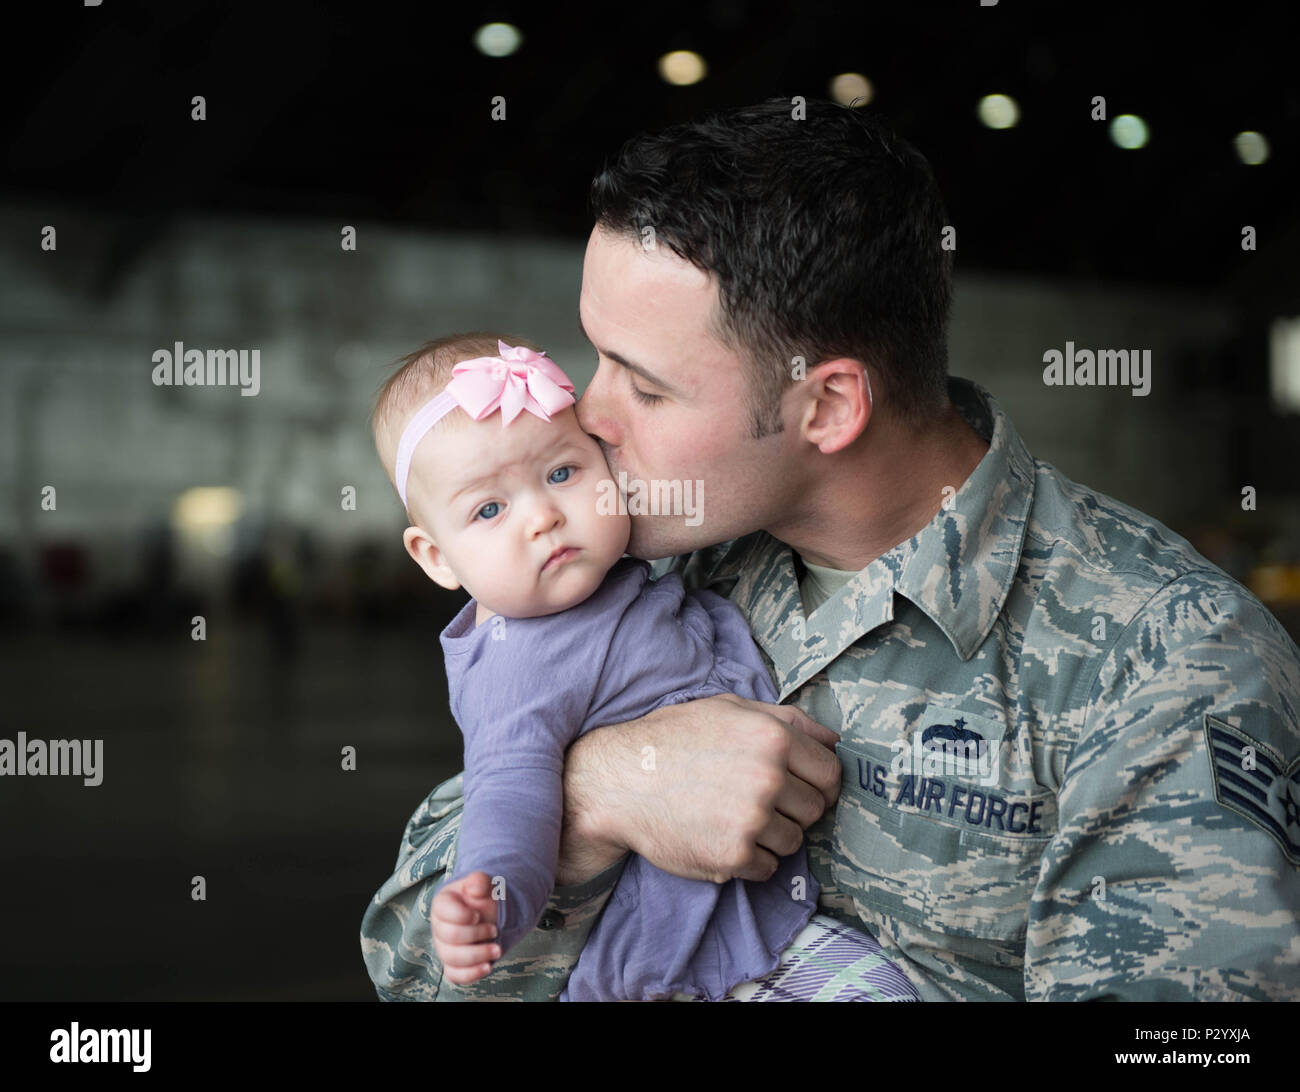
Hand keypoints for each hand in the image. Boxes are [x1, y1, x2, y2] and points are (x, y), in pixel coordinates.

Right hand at [431, 871, 501, 985]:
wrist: (489, 913)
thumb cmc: (482, 897)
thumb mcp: (483, 883)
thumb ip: (479, 881)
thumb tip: (474, 889)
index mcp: (442, 904)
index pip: (443, 911)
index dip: (462, 915)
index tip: (477, 915)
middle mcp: (439, 928)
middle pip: (450, 937)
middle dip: (476, 934)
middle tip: (495, 930)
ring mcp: (444, 948)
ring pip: (452, 958)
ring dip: (477, 956)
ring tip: (498, 950)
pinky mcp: (453, 964)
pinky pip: (455, 975)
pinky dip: (471, 974)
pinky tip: (488, 967)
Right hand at [566, 694, 840, 884]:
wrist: (619, 780)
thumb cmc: (674, 739)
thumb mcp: (729, 709)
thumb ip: (787, 719)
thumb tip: (834, 740)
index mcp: (773, 738)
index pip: (831, 773)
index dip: (818, 782)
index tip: (799, 787)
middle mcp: (769, 778)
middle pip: (816, 810)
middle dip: (794, 808)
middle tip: (757, 800)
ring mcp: (752, 820)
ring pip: (794, 841)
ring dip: (771, 835)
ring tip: (733, 816)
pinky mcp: (733, 856)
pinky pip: (768, 868)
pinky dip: (750, 859)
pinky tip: (721, 835)